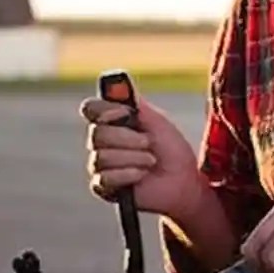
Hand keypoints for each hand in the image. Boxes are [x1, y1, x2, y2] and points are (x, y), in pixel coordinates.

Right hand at [79, 91, 200, 218]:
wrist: (183, 180)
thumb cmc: (171, 150)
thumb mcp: (158, 122)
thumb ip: (137, 105)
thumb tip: (119, 85)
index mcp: (112, 121)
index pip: (90, 109)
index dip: (103, 110)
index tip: (125, 113)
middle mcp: (101, 142)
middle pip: (96, 134)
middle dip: (128, 139)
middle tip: (149, 143)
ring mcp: (100, 165)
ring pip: (102, 157)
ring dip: (133, 158)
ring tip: (150, 161)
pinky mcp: (103, 187)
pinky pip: (105, 178)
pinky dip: (128, 174)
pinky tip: (141, 176)